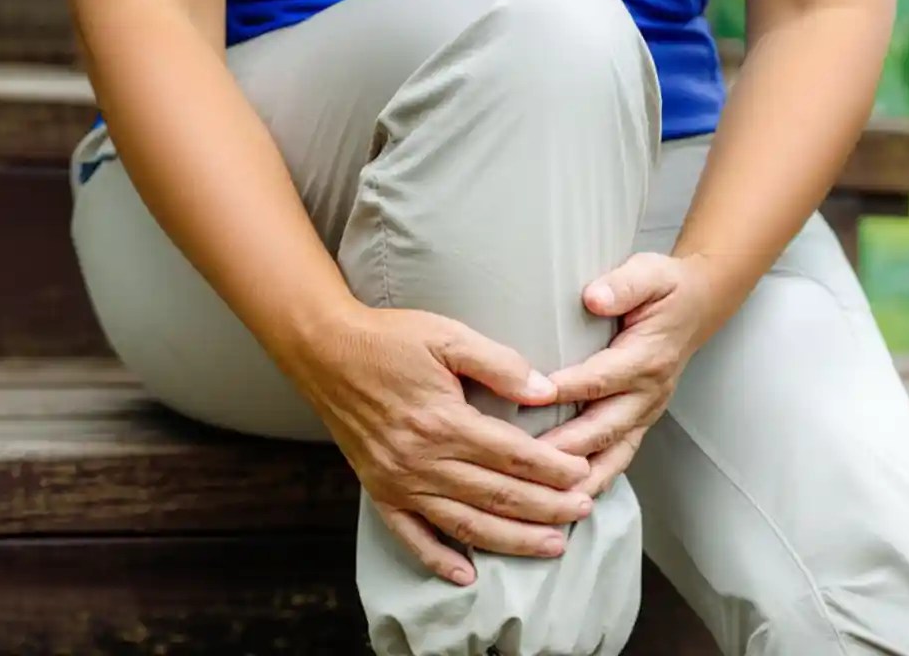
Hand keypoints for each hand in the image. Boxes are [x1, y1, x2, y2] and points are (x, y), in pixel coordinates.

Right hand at [285, 306, 593, 585]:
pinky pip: (412, 536)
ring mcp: (399, 481)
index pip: (514, 456)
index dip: (554, 468)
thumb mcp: (447, 335)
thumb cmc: (389, 339)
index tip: (583, 472)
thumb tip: (546, 391)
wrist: (324, 351)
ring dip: (512, 540)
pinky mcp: (380, 491)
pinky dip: (439, 560)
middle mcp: (422, 460)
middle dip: (547, 508)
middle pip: (498, 495)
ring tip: (551, 546)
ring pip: (466, 524)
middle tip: (583, 510)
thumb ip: (499, 363)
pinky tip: (468, 574)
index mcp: (443, 422)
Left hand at [541, 252, 714, 495]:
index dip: (568, 387)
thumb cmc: (666, 289)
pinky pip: (617, 459)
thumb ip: (623, 284)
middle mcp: (648, 392)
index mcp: (647, 356)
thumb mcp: (650, 272)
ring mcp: (645, 412)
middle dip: (566, 448)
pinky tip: (567, 499)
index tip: (533, 395)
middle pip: (604, 427)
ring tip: (547, 499)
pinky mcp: (639, 423)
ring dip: (581, 478)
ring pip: (613, 455)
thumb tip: (594, 297)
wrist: (697, 306)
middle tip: (527, 462)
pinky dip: (594, 481)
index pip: (601, 377)